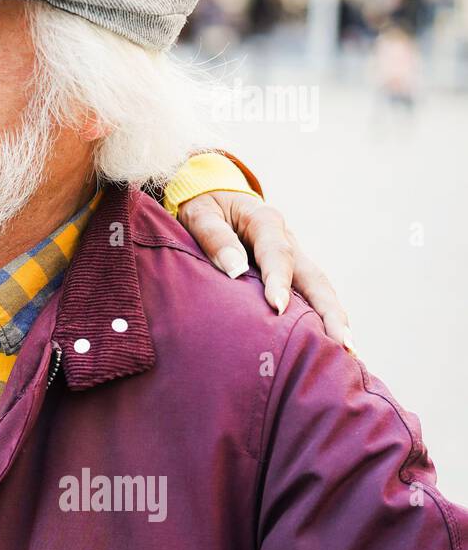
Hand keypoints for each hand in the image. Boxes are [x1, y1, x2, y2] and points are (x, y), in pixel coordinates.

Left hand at [176, 190, 353, 353]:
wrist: (214, 197)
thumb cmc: (205, 208)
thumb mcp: (200, 214)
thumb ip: (214, 237)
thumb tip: (234, 269)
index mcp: (265, 222)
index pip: (277, 253)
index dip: (279, 280)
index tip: (278, 307)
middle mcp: (288, 241)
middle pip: (314, 277)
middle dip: (329, 311)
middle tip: (341, 343)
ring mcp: (294, 258)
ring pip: (319, 290)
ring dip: (334, 320)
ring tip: (348, 352)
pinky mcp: (292, 273)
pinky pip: (310, 297)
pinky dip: (323, 319)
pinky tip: (331, 345)